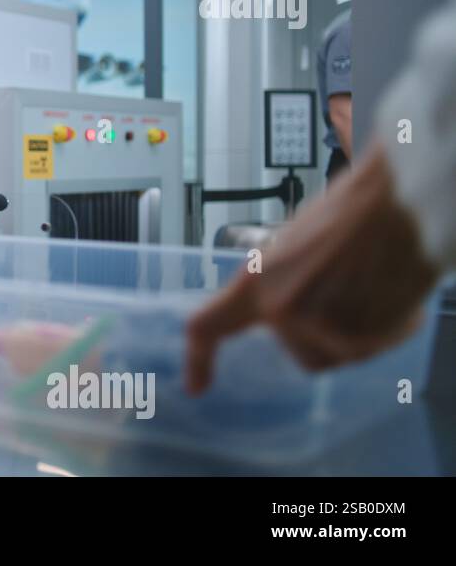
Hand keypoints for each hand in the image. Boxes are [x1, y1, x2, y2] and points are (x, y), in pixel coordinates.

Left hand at [185, 145, 439, 393]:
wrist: (397, 203)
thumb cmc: (347, 214)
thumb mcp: (291, 247)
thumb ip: (279, 284)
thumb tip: (280, 310)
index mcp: (256, 282)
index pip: (210, 326)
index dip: (198, 360)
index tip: (194, 387)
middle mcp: (282, 311)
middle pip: (298, 353)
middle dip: (320, 334)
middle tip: (342, 293)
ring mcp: (321, 328)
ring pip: (337, 355)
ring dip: (354, 332)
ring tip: (368, 286)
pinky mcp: (361, 338)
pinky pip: (372, 348)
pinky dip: (385, 327)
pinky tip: (388, 291)